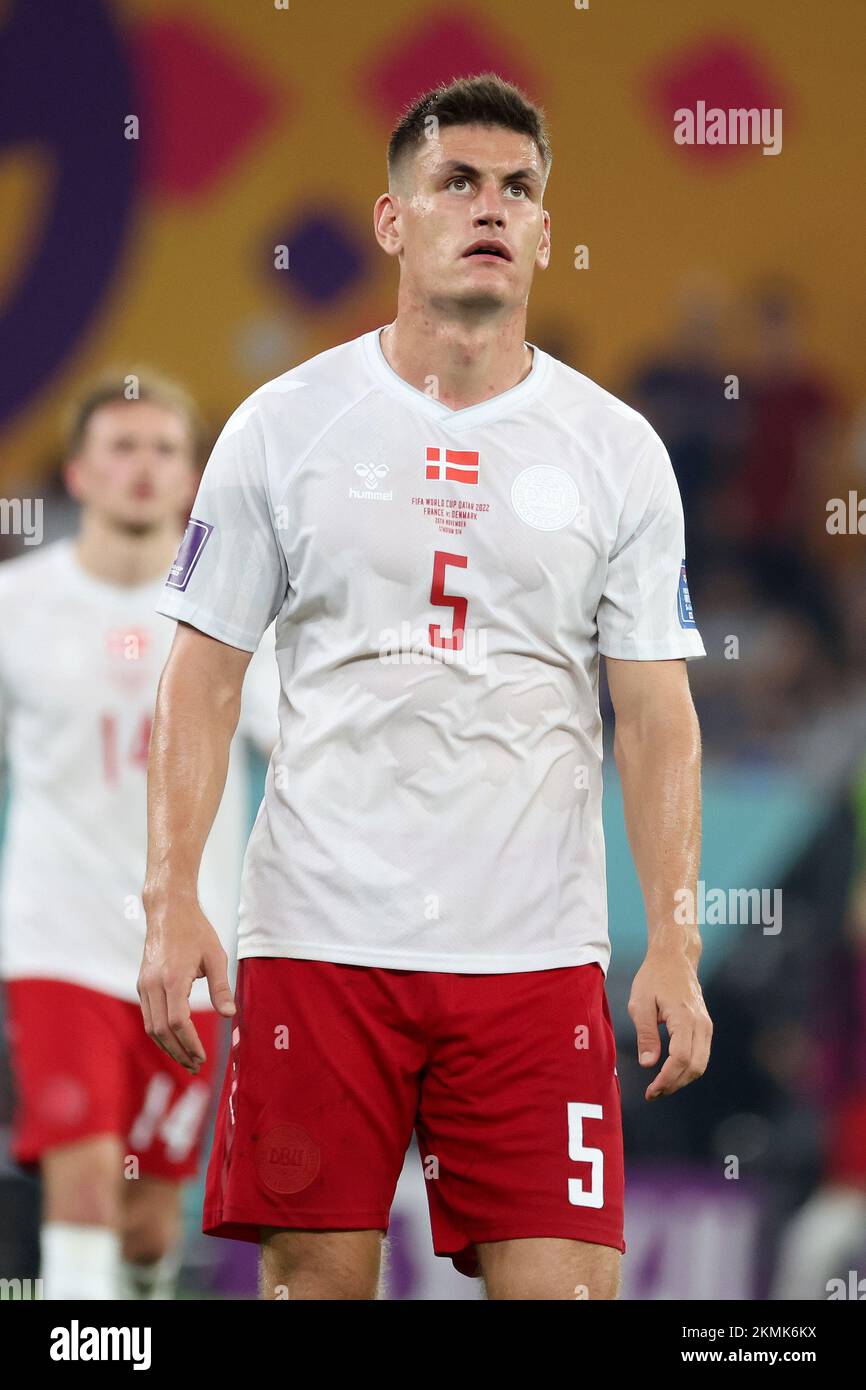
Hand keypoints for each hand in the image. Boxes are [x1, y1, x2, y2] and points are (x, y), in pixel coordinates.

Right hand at [138, 891, 234, 1072]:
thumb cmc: (196, 931)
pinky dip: (161, 1033)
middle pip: (162, 1031)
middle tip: (196, 1066)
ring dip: (168, 1046)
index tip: (203, 1057)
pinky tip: (175, 1040)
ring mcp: (144, 985)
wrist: (168, 910)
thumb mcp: (215, 956)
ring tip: (186, 1059)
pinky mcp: (142, 984)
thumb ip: (221, 988)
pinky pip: (149, 1016)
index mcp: (173, 978)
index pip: (179, 1022)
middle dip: (179, 1052)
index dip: (190, 1043)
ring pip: (151, 1027)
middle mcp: (153, 985)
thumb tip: (229, 1015)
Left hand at [627, 946, 711, 1100]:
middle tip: (653, 1093)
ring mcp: (706, 1026)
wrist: (674, 959)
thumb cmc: (654, 977)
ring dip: (682, 1080)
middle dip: (674, 1084)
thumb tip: (649, 1064)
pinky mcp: (705, 1027)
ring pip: (701, 1064)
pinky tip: (671, 1073)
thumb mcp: (640, 1003)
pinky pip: (701, 1055)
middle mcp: (701, 1024)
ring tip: (660, 1087)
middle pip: (694, 1066)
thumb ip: (646, 1034)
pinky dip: (688, 1069)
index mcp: (684, 1017)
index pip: (680, 1058)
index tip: (651, 1090)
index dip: (667, 1079)